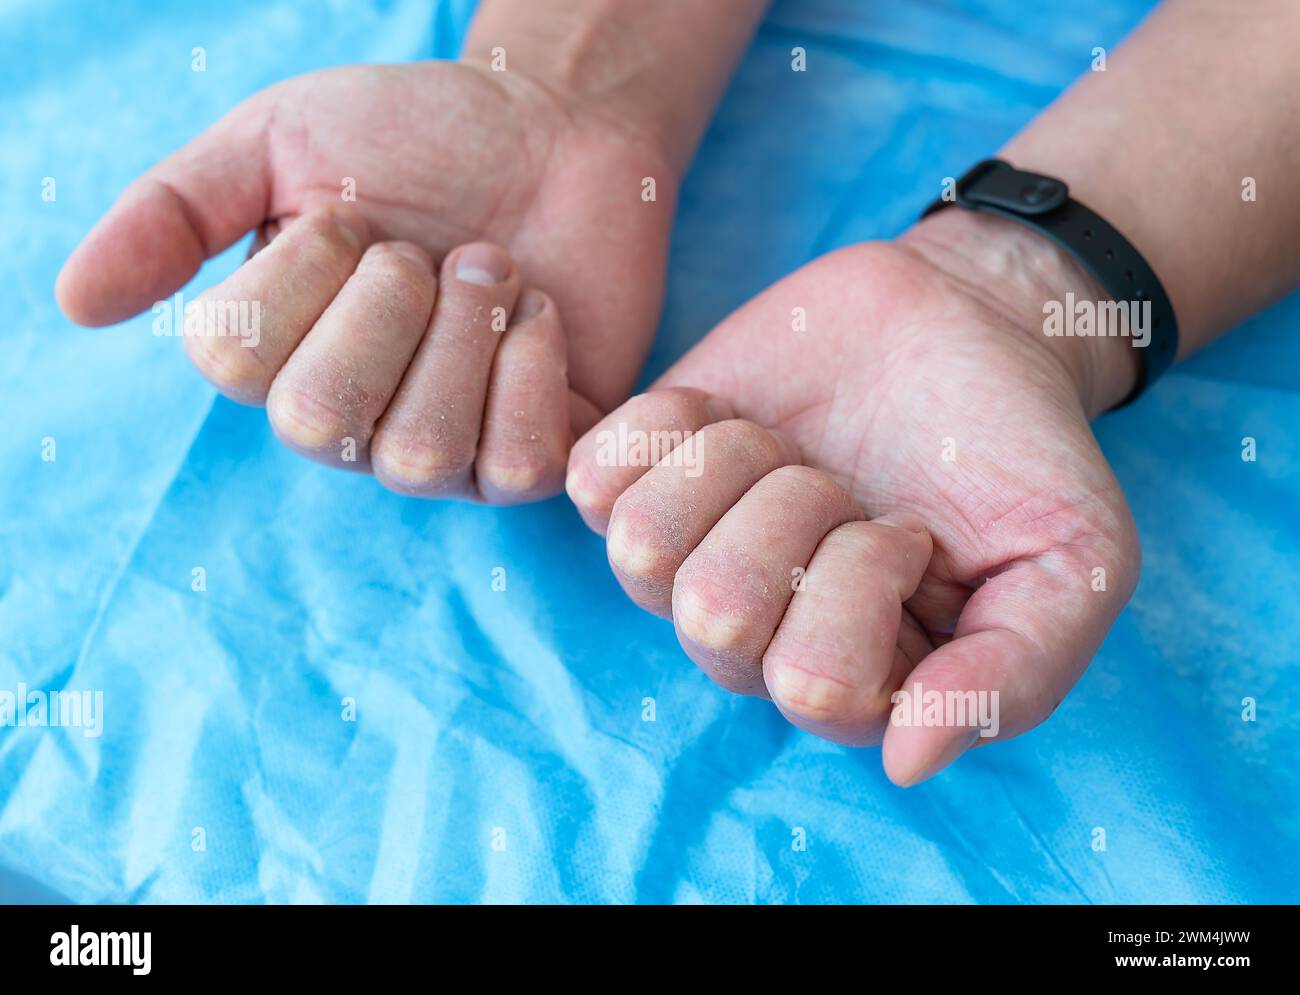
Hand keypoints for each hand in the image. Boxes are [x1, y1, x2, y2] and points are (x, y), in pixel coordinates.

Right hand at [56, 60, 675, 500]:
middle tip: (428, 249)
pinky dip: (531, 369)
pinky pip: (516, 466)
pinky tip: (538, 314)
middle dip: (386, 305)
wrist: (555, 134)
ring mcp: (438, 450)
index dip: (303, 275)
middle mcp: (347, 419)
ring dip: (465, 332)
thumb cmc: (418, 139)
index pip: (235, 363)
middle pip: (317, 420)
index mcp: (276, 349)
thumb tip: (73, 302)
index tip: (354, 215)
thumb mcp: (283, 141)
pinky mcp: (527, 459)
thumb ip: (176, 211)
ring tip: (493, 270)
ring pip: (418, 455)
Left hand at [566, 208, 1141, 783]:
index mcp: (855, 680)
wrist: (961, 320)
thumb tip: (906, 762)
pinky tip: (722, 412)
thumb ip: (1011, 676)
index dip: (862, 585)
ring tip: (786, 445)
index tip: (911, 529)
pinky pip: (591, 479)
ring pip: (641, 548)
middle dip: (795, 516)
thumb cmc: (1018, 450)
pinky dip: (663, 426)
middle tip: (844, 482)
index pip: (813, 684)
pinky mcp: (641, 478)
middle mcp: (754, 637)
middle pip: (715, 618)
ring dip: (730, 466)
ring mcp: (687, 558)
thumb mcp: (1074, 565)